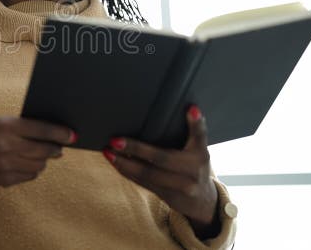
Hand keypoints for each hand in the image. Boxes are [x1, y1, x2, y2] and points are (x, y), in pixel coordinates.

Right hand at [0, 116, 75, 210]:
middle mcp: (7, 144)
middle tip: (60, 148)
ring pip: (40, 165)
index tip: (72, 135)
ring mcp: (6, 164)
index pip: (41, 129)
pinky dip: (33, 170)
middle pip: (44, 149)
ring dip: (44, 160)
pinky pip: (30, 176)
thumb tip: (54, 136)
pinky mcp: (6, 179)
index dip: (60, 133)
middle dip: (56, 149)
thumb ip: (22, 128)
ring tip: (41, 155)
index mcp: (5, 125)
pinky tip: (26, 164)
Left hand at [103, 105, 219, 238]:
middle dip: (136, 149)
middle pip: (162, 159)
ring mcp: (178, 186)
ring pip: (147, 174)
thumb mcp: (200, 149)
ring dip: (124, 163)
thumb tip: (190, 108)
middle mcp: (191, 171)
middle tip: (115, 140)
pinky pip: (142, 182)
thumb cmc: (197, 167)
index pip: (199, 136)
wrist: (202, 202)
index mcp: (200, 155)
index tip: (191, 109)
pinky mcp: (164, 195)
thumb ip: (195, 132)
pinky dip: (127, 172)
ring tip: (108, 152)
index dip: (195, 123)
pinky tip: (114, 162)